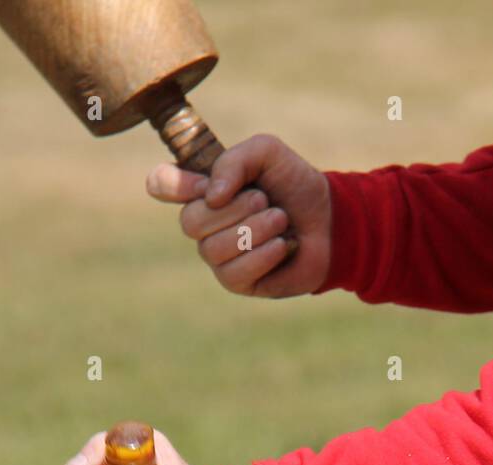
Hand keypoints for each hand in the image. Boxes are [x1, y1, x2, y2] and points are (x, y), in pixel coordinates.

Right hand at [147, 134, 332, 297]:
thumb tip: (210, 195)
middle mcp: (204, 223)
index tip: (204, 185)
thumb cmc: (296, 186)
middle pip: (190, 221)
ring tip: (281, 221)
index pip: (161, 183)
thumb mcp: (268, 154)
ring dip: (255, 230)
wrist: (331, 221)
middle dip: (234, 208)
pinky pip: (234, 272)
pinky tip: (283, 247)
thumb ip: (235, 160)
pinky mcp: (237, 282)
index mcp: (204, 188)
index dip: (175, 185)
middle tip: (264, 200)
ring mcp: (218, 255)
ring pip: (214, 249)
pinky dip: (264, 254)